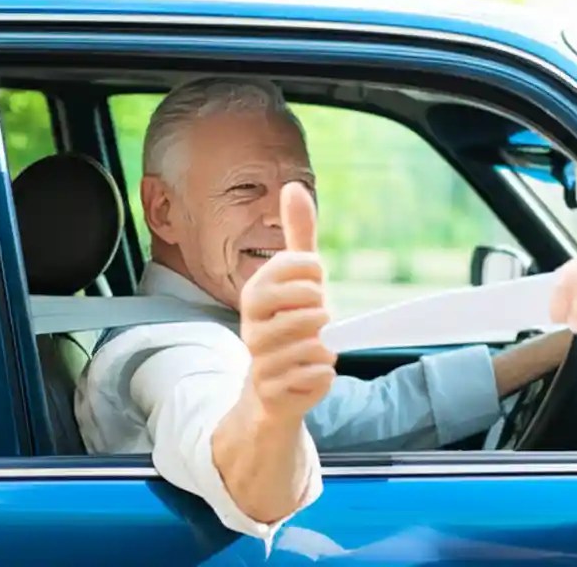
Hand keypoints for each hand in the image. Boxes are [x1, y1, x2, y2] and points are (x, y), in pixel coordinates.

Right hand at [239, 182, 335, 422]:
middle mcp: (251, 325)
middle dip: (322, 311)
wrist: (272, 390)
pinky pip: (316, 373)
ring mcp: (260, 360)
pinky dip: (324, 372)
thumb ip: (297, 235)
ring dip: (324, 344)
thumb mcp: (296, 280)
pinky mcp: (275, 390)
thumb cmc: (290, 324)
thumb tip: (293, 185)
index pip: (299, 267)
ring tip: (314, 346)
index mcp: (256, 293)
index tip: (313, 286)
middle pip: (309, 305)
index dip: (316, 275)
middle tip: (314, 320)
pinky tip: (312, 371)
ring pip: (314, 342)